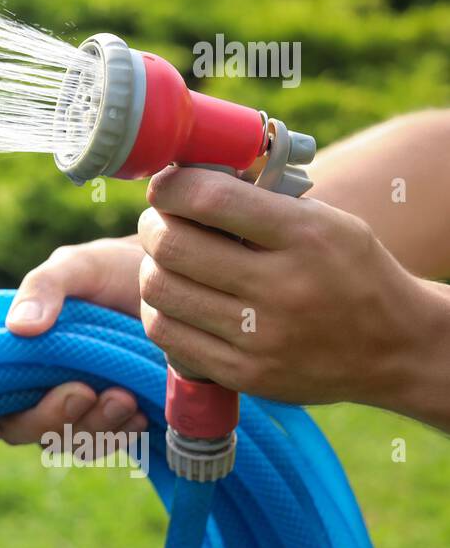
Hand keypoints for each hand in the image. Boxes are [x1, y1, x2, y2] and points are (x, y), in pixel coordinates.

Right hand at [0, 237, 148, 447]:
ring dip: (92, 426)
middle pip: (18, 429)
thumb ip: (44, 287)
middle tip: (82, 391)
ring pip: (65, 441)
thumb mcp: (77, 267)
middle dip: (48, 418)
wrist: (173, 285)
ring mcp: (74, 408)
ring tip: (124, 396)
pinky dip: (120, 434)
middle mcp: (34, 387)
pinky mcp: (113, 420)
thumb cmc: (112, 271)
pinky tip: (139, 410)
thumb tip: (17, 328)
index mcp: (11, 353)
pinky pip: (106, 445)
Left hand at [138, 166, 449, 428]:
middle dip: (153, 225)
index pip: (210, 199)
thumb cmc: (347, 269)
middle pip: (172, 246)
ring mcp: (261, 337)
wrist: (395, 348)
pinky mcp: (245, 374)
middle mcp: (282, 288)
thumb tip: (183, 173)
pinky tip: (177, 299)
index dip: (171, 187)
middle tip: (159, 222)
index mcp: (305, 236)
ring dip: (152, 268)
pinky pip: (167, 334)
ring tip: (167, 261)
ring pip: (160, 291)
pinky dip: (161, 310)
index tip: (165, 186)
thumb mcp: (323, 220)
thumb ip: (258, 197)